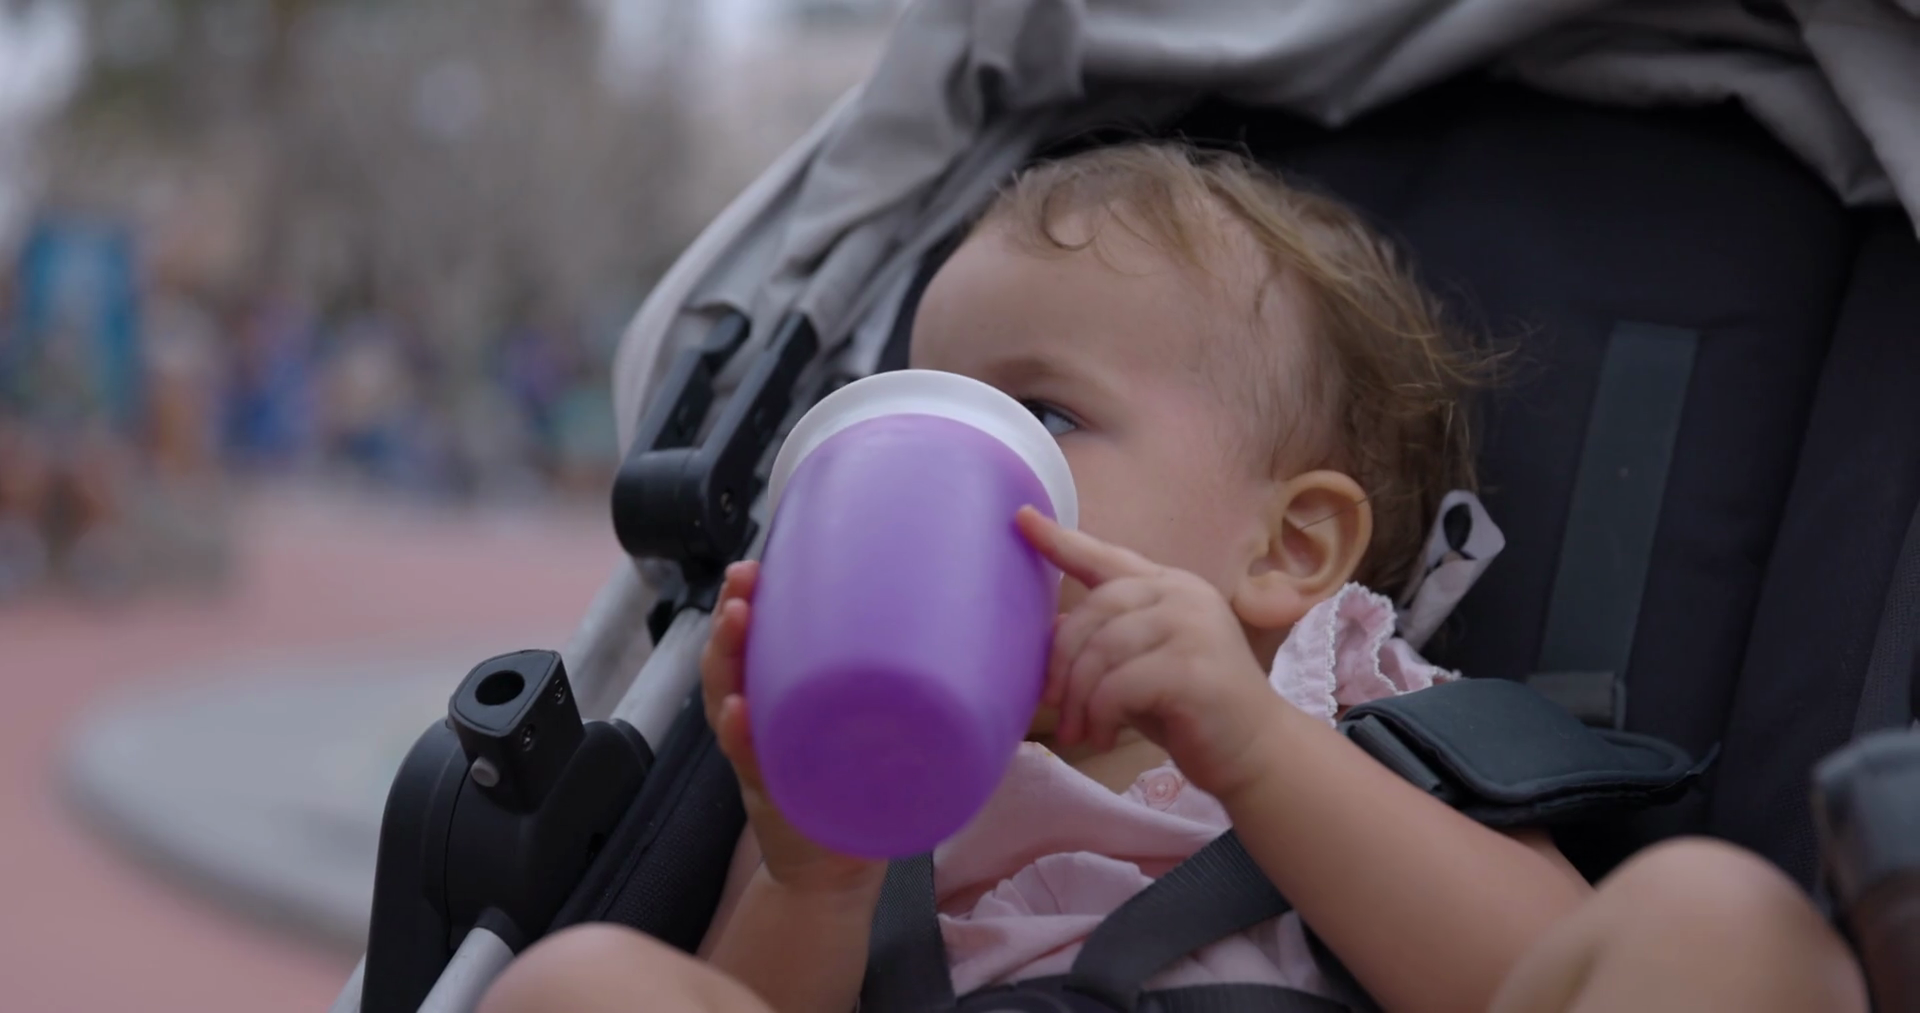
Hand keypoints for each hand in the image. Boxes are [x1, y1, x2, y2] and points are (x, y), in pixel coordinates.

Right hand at [701, 562, 883, 894]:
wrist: (839, 868)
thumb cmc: (863, 791)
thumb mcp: (877, 733)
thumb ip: (905, 693)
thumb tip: (985, 642)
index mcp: (786, 698)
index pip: (760, 640)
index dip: (751, 599)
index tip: (758, 563)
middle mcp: (763, 720)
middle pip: (733, 659)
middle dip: (732, 616)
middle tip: (744, 581)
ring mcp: (763, 756)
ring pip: (730, 700)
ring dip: (727, 661)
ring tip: (737, 623)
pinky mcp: (774, 793)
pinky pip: (751, 763)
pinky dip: (741, 738)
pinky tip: (738, 714)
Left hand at [1016, 507, 1286, 800]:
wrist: (1255, 753)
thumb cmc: (1192, 709)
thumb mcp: (1138, 667)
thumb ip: (1104, 640)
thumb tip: (1053, 626)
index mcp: (1169, 586)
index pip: (1107, 557)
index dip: (1061, 541)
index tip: (1020, 518)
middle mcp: (1182, 594)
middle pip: (1094, 610)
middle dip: (1062, 662)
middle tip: (1052, 706)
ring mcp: (1192, 626)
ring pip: (1102, 651)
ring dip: (1079, 699)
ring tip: (1079, 733)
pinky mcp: (1191, 667)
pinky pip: (1118, 686)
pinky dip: (1101, 715)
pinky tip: (1104, 737)